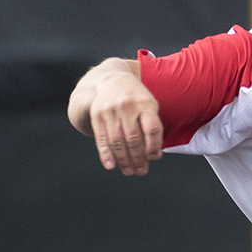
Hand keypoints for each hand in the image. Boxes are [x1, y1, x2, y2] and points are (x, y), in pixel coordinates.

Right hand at [68, 59, 164, 175]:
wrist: (111, 80)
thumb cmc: (135, 98)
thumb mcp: (149, 105)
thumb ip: (153, 127)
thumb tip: (154, 155)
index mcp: (144, 103)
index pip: (151, 129)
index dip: (154, 146)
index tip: (154, 158)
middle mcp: (127, 106)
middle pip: (133, 138)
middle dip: (138, 158)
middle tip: (141, 171)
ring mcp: (110, 111)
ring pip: (117, 141)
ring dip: (123, 160)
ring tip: (129, 171)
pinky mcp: (97, 116)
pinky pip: (101, 138)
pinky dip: (105, 154)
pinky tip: (111, 166)